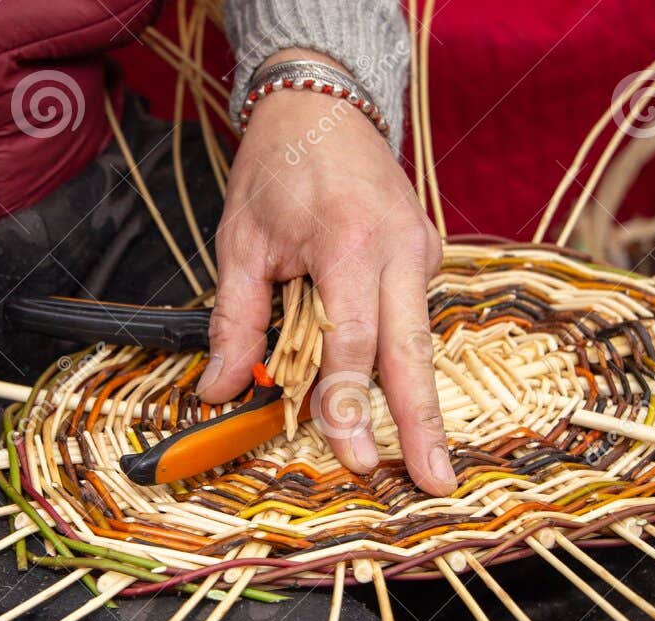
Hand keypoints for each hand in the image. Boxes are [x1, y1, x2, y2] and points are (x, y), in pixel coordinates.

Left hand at [199, 50, 449, 494]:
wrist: (323, 104)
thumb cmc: (279, 167)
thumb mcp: (240, 242)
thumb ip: (234, 320)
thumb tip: (220, 389)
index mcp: (350, 243)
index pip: (353, 342)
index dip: (349, 402)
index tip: (349, 451)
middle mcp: (398, 250)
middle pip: (412, 354)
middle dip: (422, 424)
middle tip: (435, 482)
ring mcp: (419, 252)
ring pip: (419, 343)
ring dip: (421, 405)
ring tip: (429, 463)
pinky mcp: (423, 256)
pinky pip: (412, 320)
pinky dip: (404, 365)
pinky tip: (408, 410)